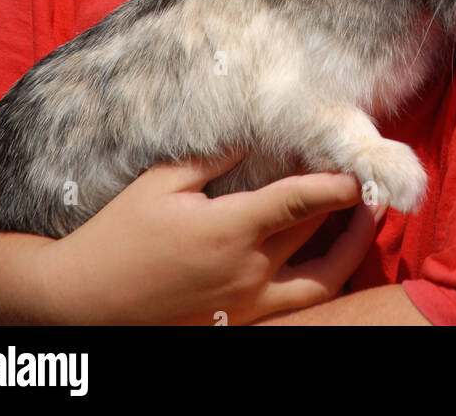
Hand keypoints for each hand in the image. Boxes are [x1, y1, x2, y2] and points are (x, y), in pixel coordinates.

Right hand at [33, 150, 380, 325]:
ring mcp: (246, 305)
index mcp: (228, 232)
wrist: (86, 303)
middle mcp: (245, 273)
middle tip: (369, 179)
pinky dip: (323, 281)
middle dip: (351, 208)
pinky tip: (329, 255)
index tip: (362, 166)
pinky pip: (296, 304)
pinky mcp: (239, 324)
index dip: (337, 183)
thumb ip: (211, 156)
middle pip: (317, 236)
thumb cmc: (119, 235)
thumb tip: (252, 132)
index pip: (298, 203)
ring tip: (367, 221)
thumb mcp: (160, 183)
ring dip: (352, 252)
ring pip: (322, 284)